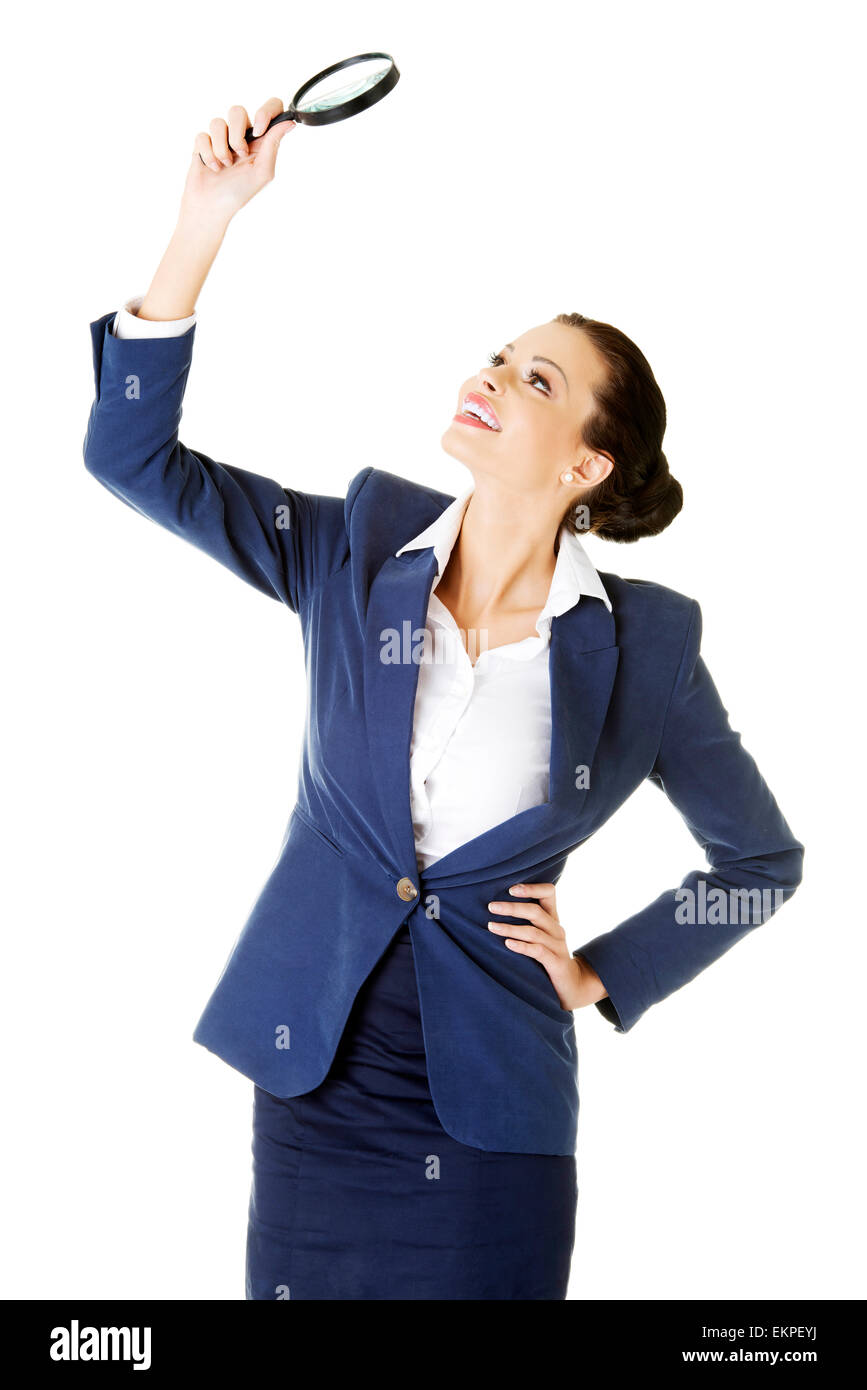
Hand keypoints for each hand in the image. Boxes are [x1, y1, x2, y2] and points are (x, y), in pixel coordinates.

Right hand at [180, 97, 295, 225]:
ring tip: (225, 166)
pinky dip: (208, 154)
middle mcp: (241, 135)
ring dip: (221, 148)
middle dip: (237, 134)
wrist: (211, 208)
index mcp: (261, 141)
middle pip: (237, 110)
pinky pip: (203, 135)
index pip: (270, 108)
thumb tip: (290, 122)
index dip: (265, 111)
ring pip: (218, 122)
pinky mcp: (203, 143)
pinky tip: (212, 168)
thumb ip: (273, 144)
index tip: (259, 129)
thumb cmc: (239, 193)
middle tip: (240, 154)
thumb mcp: (262, 171)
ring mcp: (221, 138)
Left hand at [487, 882, 608, 1011]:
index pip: (548, 892)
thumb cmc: (548, 957)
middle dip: (512, 908)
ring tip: (491, 927)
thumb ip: (526, 921)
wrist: (571, 985)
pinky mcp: (556, 963)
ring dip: (510, 928)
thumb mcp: (540, 935)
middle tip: (491, 907)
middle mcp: (556, 929)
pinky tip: (508, 944)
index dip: (532, 888)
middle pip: (536, 911)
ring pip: (533, 932)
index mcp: (552, 918)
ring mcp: (558, 946)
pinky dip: (522, 946)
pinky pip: (538, 951)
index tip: (510, 889)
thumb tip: (495, 907)